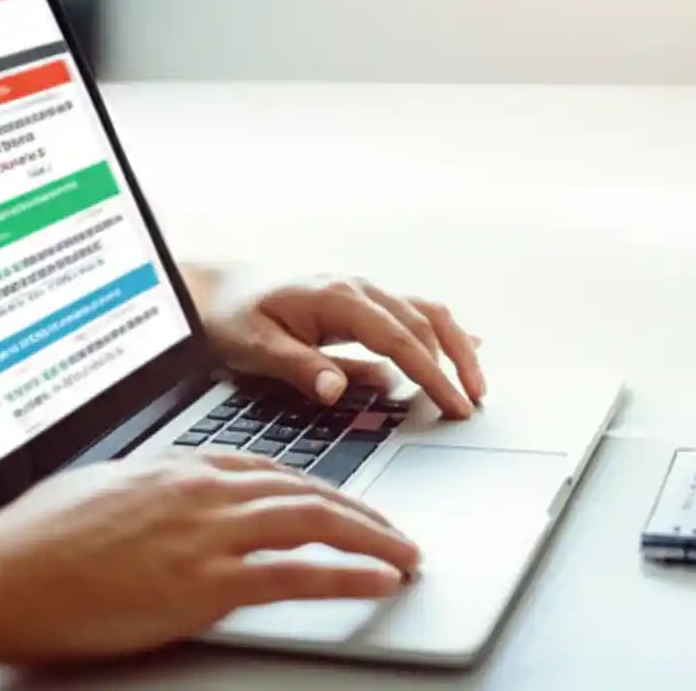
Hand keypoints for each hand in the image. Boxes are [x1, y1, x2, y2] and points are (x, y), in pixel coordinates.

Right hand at [0, 451, 418, 663]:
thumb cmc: (32, 538)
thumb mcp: (99, 491)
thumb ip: (146, 491)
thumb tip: (159, 502)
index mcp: (179, 466)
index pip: (268, 467)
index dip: (315, 486)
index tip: (340, 502)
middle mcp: (203, 490)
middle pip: (305, 489)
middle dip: (360, 510)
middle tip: (394, 530)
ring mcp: (207, 534)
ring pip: (314, 521)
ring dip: (371, 537)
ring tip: (406, 554)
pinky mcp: (204, 584)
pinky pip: (295, 574)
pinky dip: (347, 575)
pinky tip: (379, 580)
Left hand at [204, 277, 484, 417]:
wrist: (221, 291)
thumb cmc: (236, 317)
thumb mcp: (257, 346)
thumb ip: (300, 366)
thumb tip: (335, 389)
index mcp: (339, 297)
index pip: (399, 338)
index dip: (431, 373)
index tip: (452, 403)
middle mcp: (360, 288)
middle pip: (425, 323)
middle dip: (454, 365)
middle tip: (470, 406)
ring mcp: (366, 291)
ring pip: (428, 314)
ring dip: (457, 347)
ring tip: (475, 387)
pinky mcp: (366, 302)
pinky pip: (415, 313)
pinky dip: (444, 332)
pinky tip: (470, 346)